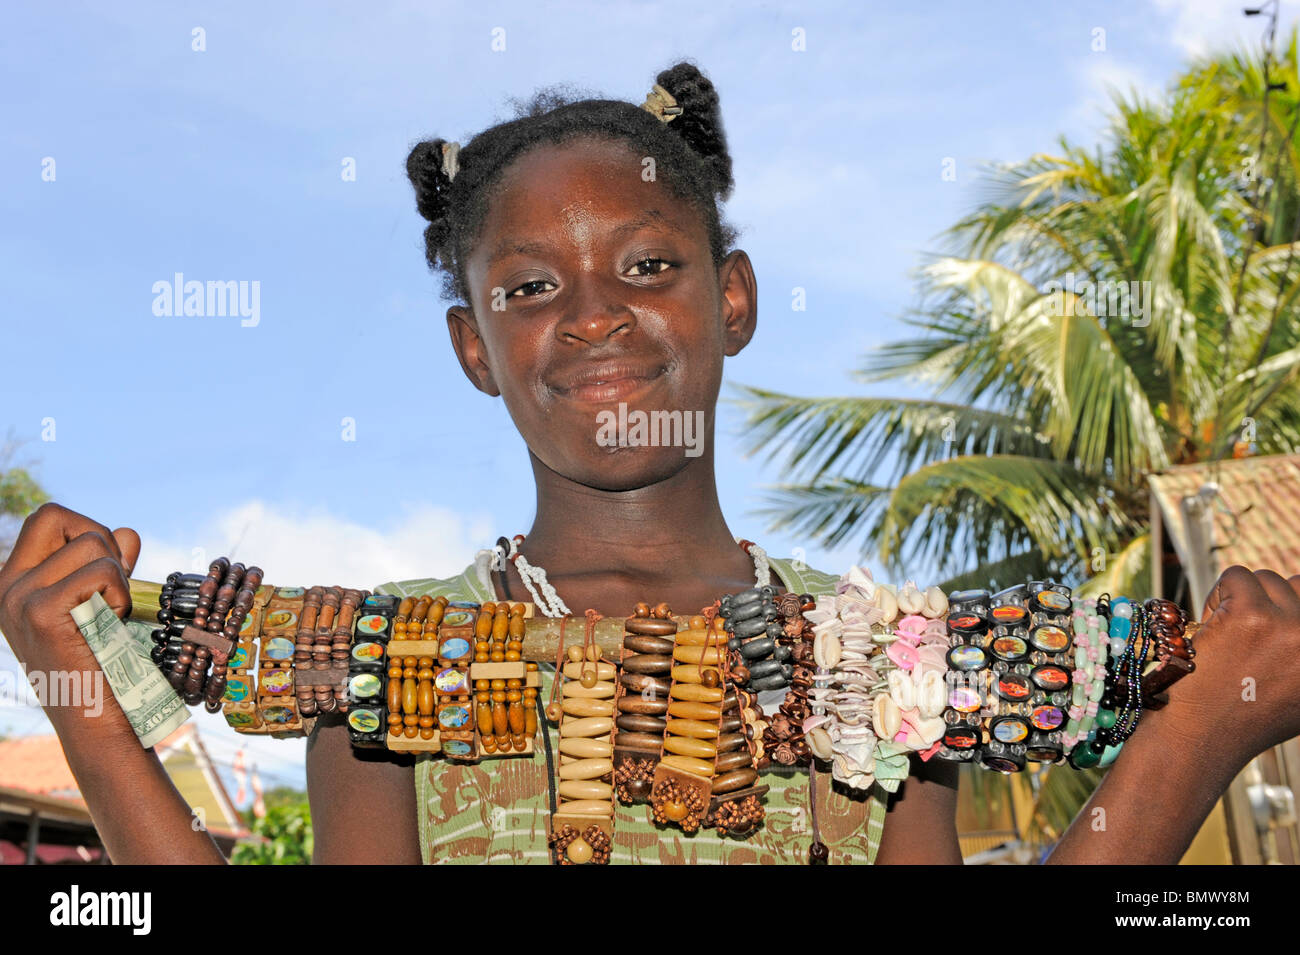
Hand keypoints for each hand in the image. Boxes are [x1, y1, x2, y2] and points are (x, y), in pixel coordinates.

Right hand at [0, 502, 140, 677]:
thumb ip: (109, 565)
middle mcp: (6, 587)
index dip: (87, 530)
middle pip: (60, 516)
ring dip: (118, 576)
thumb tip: (126, 532)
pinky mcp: (41, 612)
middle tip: (110, 589)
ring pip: (91, 542)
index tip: (104, 572)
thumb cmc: (104, 664)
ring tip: (109, 615)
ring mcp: (18, 598)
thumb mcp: (102, 604)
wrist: (98, 722)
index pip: (48, 517)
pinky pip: (102, 571)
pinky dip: (121, 593)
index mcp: (14, 582)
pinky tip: (113, 623)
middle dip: (101, 541)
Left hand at [1153, 565, 1299, 768]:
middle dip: (1268, 601)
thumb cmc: (1244, 718)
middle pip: (1297, 586)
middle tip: (1243, 632)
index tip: (1270, 627)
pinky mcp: (1252, 614)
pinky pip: (1236, 576)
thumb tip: (1297, 621)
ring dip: (1241, 598)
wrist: (1203, 737)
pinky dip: (1219, 595)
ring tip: (1225, 635)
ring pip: (1264, 579)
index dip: (1291, 609)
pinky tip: (1210, 627)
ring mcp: (1289, 625)